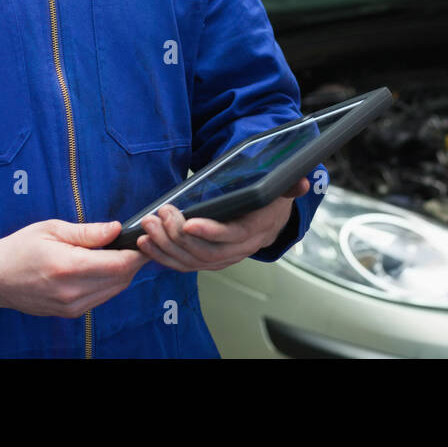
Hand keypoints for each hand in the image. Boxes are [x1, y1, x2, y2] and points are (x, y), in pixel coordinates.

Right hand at [0, 219, 147, 317]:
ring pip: (114, 290)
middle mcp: (72, 292)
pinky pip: (101, 298)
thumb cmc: (21, 248)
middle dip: (134, 261)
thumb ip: (88, 232)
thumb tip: (117, 229)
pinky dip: (110, 283)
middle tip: (137, 243)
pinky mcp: (69, 313)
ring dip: (124, 273)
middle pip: (122, 279)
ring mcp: (71, 306)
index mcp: (69, 267)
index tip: (144, 238)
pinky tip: (104, 267)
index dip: (137, 252)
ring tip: (121, 253)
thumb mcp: (53, 229)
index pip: (119, 264)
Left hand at [136, 177, 310, 272]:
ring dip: (165, 247)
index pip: (231, 237)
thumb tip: (302, 181)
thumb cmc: (268, 202)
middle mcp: (236, 251)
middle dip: (177, 237)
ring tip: (147, 229)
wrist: (268, 221)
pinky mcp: (204, 260)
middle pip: (204, 252)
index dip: (209, 232)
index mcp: (253, 232)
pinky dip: (162, 257)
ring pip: (189, 261)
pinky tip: (146, 244)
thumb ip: (290, 186)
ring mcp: (219, 259)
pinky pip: (181, 265)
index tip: (188, 222)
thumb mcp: (282, 191)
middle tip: (159, 217)